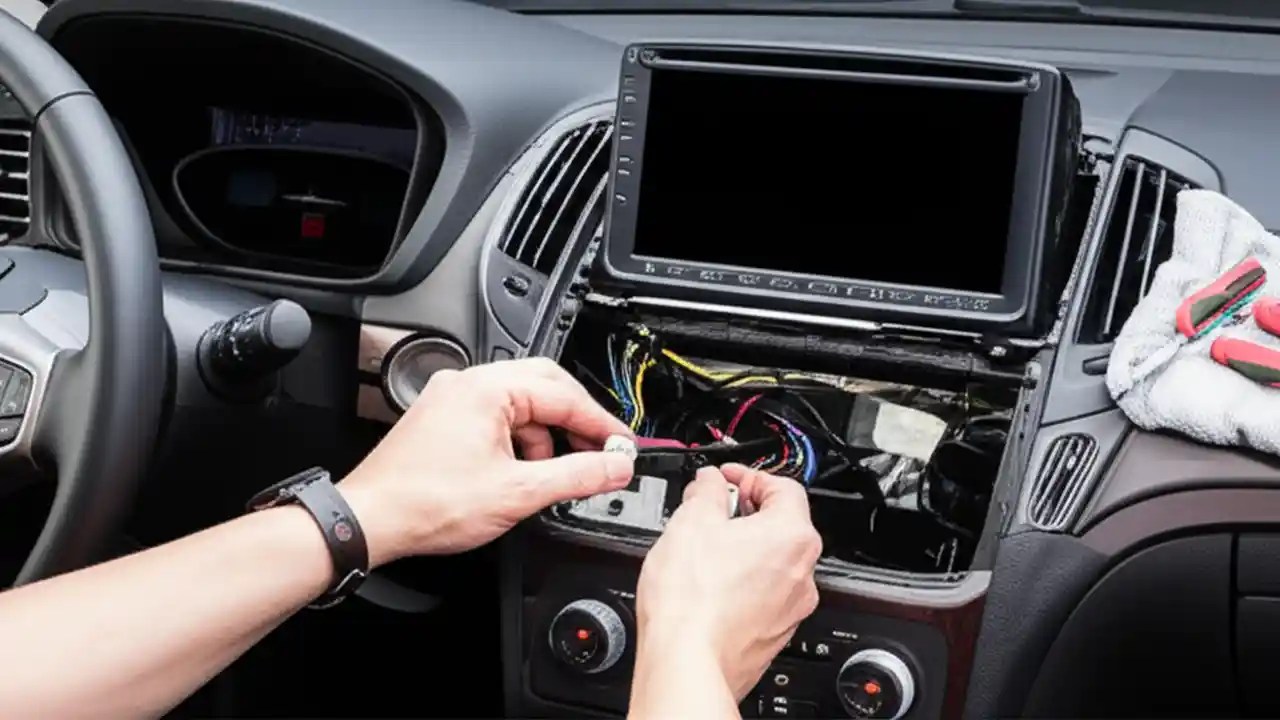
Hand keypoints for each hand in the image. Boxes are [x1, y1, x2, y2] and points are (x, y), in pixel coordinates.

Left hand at [337, 357, 633, 564]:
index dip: (601, 424)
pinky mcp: (443, 420)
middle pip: (544, 387)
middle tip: (601, 452)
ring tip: (554, 474)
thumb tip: (614, 467)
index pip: (564, 395)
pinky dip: (518, 441)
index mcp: (487, 389)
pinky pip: (495, 417)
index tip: (623, 447)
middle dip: (576, 422)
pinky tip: (522, 473)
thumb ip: (576, 476)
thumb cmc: (425, 503)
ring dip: (545, 435)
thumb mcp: (518, 493)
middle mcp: (468, 384)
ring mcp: (452, 399)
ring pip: (520, 404)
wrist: (369, 521)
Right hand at [630, 464, 821, 709]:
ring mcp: (791, 607)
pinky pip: (764, 594)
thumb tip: (711, 482)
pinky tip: (709, 586)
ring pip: (772, 562)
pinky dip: (742, 582)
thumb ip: (707, 490)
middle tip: (710, 512)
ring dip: (743, 549)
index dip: (749, 476)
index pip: (783, 486)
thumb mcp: (691, 522)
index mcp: (793, 536)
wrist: (687, 662)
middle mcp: (803, 573)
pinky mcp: (774, 633)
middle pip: (781, 525)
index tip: (725, 479)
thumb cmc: (692, 601)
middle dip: (745, 513)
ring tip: (704, 550)